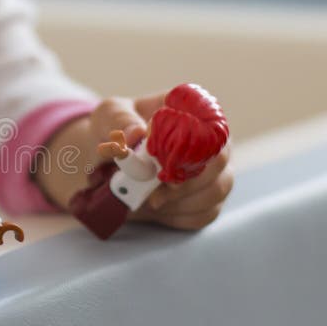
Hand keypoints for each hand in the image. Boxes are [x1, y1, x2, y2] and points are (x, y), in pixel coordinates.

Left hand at [36, 92, 232, 230]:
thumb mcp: (107, 116)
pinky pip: (206, 212)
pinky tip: (158, 210)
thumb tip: (137, 132)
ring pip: (218, 189)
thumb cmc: (111, 129)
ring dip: (182, 201)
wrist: (105, 161)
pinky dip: (180, 216)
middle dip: (187, 180)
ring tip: (150, 201)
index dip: (192, 144)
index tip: (164, 162)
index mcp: (188, 109)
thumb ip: (119, 120)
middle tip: (156, 191)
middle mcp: (207, 138)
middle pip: (220, 160)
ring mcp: (212, 169)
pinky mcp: (205, 198)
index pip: (209, 121)